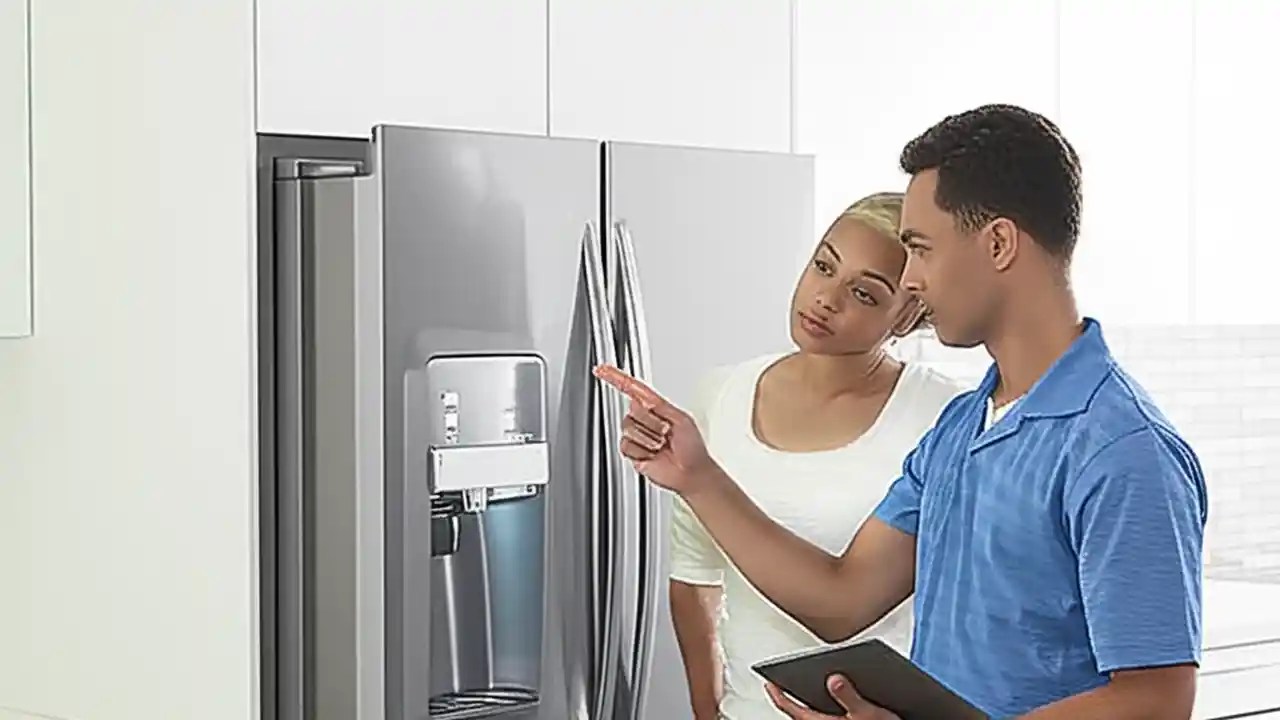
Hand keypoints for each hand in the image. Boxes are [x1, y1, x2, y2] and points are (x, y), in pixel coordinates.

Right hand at [593, 365, 718, 495]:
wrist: (689, 472)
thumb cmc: (692, 448)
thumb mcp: (681, 419)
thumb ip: (659, 406)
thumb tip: (641, 400)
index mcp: (656, 408)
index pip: (632, 388)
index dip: (616, 378)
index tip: (602, 369)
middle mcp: (644, 419)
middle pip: (633, 410)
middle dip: (651, 422)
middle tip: (666, 433)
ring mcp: (637, 435)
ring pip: (629, 428)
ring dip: (648, 438)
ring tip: (661, 446)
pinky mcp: (632, 451)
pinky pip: (626, 445)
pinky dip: (642, 450)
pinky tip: (653, 454)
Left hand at [765, 675, 900, 719]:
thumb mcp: (868, 714)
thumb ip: (850, 697)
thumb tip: (833, 679)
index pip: (791, 708)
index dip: (778, 694)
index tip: (768, 681)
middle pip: (802, 710)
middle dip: (796, 694)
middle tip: (787, 679)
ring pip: (816, 714)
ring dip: (812, 699)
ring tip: (812, 681)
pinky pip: (829, 716)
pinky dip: (827, 705)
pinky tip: (834, 692)